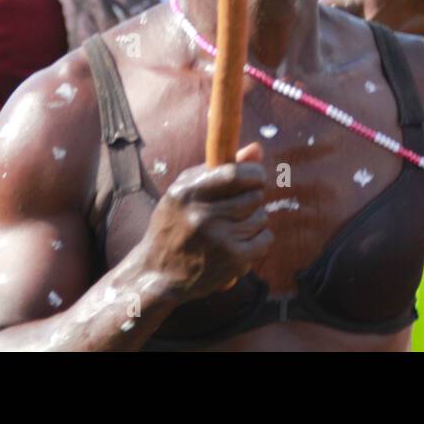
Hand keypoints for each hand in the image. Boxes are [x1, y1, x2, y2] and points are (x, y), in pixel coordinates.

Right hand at [138, 143, 272, 299]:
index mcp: (187, 194)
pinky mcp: (233, 261)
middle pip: (253, 197)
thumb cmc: (173, 225)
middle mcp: (202, 216)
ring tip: (234, 227)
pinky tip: (240, 243)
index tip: (257, 176)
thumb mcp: (185, 192)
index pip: (234, 175)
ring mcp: (219, 240)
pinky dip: (259, 240)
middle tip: (239, 207)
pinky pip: (265, 239)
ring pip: (261, 218)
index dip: (254, 173)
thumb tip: (257, 149)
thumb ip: (220, 169)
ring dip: (254, 220)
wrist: (158, 274)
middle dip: (253, 198)